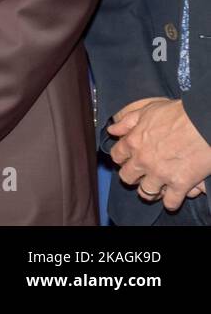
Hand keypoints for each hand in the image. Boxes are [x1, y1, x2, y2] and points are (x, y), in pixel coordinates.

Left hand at [109, 97, 210, 211]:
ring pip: (146, 192)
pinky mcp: (180, 184)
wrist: (203, 122)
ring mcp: (161, 174)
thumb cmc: (177, 114)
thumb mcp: (147, 111)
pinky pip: (170, 203)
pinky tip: (173, 197)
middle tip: (140, 174)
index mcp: (133, 142)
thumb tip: (112, 130)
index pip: (117, 156)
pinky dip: (171, 202)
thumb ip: (127, 121)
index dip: (121, 158)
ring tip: (156, 187)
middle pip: (127, 177)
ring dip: (150, 190)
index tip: (127, 159)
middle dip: (132, 176)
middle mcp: (143, 160)